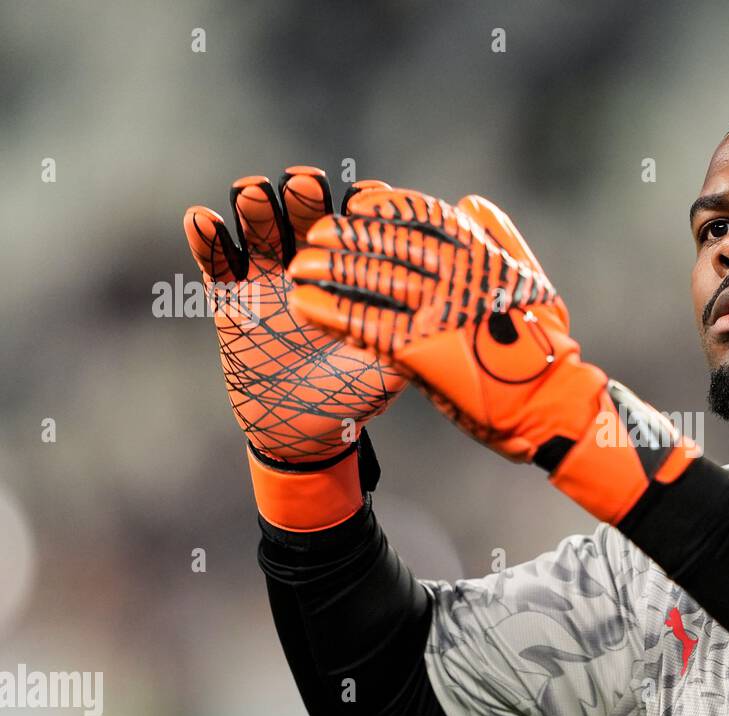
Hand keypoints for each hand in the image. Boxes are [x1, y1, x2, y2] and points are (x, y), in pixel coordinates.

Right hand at [182, 167, 407, 463]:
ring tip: (253, 193)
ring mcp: (266, 274)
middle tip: (306, 184)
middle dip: (305, 195)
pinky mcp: (228, 296)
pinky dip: (207, 238)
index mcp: (350, 271)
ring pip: (258, 227)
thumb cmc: (353, 392)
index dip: (362, 208)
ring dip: (256, 205)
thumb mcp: (385, 366)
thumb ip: (404, 336)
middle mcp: (309, 262)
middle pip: (305, 214)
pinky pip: (215, 261)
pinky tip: (201, 218)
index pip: (357, 227)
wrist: (302, 430)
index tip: (368, 197)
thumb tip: (440, 316)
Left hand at [285, 189, 697, 523]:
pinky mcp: (419, 349)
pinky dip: (331, 311)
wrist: (548, 403)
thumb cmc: (546, 346)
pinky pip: (363, 322)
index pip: (423, 214)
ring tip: (299, 268)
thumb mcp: (531, 281)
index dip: (386, 206)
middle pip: (387, 241)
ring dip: (329, 269)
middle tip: (315, 234)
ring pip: (371, 276)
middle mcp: (457, 274)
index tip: (359, 203)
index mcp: (482, 253)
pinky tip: (306, 305)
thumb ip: (501, 238)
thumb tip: (471, 203)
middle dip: (346, 234)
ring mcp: (437, 310)